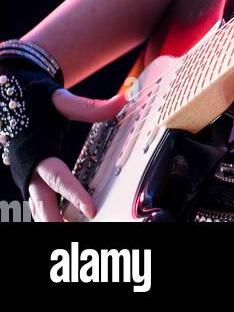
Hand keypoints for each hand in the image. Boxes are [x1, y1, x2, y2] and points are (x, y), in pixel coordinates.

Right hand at [27, 88, 126, 221]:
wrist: (13, 101)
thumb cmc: (37, 101)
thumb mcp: (62, 101)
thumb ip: (91, 106)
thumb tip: (122, 100)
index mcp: (37, 150)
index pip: (58, 178)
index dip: (74, 194)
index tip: (91, 210)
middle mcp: (30, 169)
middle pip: (43, 204)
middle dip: (56, 223)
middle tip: (76, 232)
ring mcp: (28, 178)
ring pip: (38, 209)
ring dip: (52, 222)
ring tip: (74, 231)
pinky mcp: (31, 181)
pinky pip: (39, 205)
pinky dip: (50, 216)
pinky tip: (66, 223)